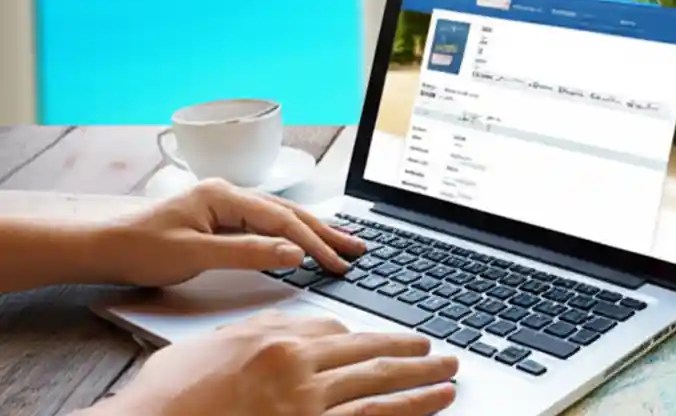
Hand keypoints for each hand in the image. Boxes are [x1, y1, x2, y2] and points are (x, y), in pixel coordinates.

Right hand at [86, 310, 458, 415]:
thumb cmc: (164, 399)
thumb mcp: (207, 349)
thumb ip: (252, 335)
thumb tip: (284, 330)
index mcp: (273, 340)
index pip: (335, 331)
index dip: (363, 340)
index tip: (379, 345)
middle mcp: (297, 368)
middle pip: (367, 353)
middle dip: (409, 353)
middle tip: (439, 351)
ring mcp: (305, 405)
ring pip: (378, 387)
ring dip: (420, 382)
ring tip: (448, 378)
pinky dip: (404, 413)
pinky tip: (429, 408)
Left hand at [100, 179, 363, 286]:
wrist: (103, 246)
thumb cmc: (140, 248)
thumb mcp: (195, 255)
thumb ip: (247, 252)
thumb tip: (293, 252)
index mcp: (224, 195)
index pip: (281, 220)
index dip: (312, 242)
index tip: (335, 262)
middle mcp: (230, 193)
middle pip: (289, 213)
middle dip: (326, 232)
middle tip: (358, 249)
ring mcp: (227, 204)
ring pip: (282, 217)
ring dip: (315, 231)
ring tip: (346, 242)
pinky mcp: (223, 217)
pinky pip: (268, 223)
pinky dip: (293, 233)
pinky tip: (308, 238)